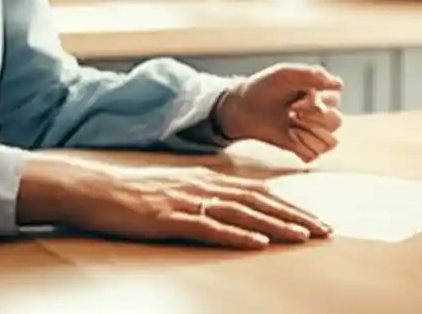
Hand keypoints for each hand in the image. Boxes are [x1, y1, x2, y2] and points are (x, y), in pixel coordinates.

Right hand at [19, 156, 332, 249]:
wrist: (95, 189)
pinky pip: (210, 228)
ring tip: (303, 237)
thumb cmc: (134, 194)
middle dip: (296, 216)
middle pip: (260, 201)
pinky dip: (237, 236)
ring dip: (276, 226)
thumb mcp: (177, 188)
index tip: (316, 220)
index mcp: (208, 179)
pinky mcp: (171, 219)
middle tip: (325, 231)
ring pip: (243, 213)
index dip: (290, 206)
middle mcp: (205, 186)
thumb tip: (232, 209)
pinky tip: (257, 243)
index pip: (259, 193)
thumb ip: (205, 196)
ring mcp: (188, 202)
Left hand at [219, 64, 343, 161]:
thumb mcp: (285, 74)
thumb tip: (338, 85)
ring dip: (310, 134)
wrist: (241, 108)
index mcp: (319, 91)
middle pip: (336, 121)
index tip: (298, 95)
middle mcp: (319, 112)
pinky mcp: (301, 147)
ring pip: (331, 141)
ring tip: (292, 127)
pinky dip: (303, 147)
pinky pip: (315, 155)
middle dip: (314, 118)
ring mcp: (311, 131)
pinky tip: (290, 138)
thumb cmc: (263, 87)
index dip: (319, 99)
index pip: (336, 97)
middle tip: (292, 112)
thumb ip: (311, 75)